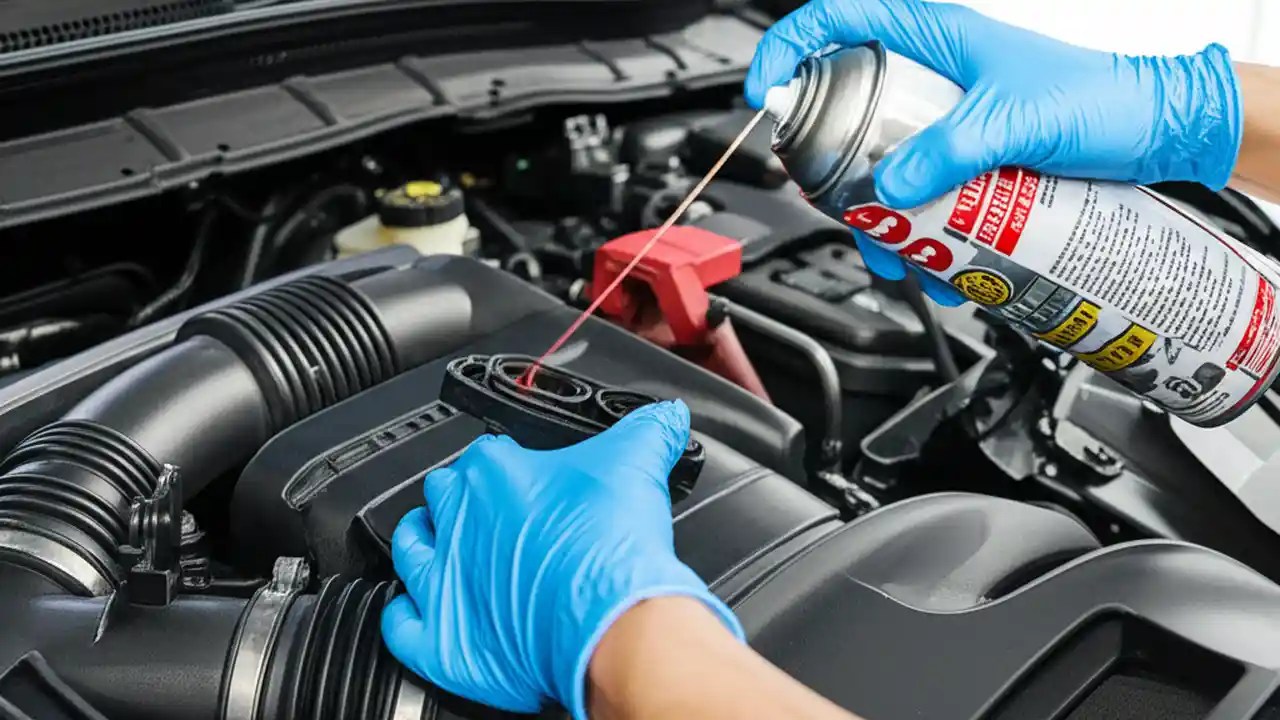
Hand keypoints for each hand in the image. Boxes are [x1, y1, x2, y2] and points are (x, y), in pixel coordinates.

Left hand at [380, 401, 743, 718]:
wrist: (611, 621)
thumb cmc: (612, 545)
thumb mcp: (638, 461)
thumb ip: (649, 428)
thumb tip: (664, 415)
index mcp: (493, 472)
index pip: (485, 453)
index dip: (507, 463)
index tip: (528, 477)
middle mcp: (458, 519)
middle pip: (442, 494)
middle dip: (462, 499)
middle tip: (498, 514)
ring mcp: (443, 579)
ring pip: (411, 547)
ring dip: (423, 543)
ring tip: (448, 548)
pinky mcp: (441, 637)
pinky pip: (400, 624)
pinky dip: (404, 617)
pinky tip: (421, 611)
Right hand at [747, 0, 1241, 301]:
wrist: (1157, 134)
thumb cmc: (1102, 97)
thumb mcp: (1017, 119)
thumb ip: (950, 152)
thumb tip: (891, 190)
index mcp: (930, 36)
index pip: (833, 21)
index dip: (786, 52)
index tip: (766, 96)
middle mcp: (928, 77)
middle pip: (845, 113)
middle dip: (837, 172)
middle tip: (845, 206)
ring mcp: (943, 122)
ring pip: (880, 169)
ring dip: (881, 221)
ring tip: (902, 257)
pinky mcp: (962, 163)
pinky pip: (920, 200)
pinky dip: (920, 238)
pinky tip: (939, 266)